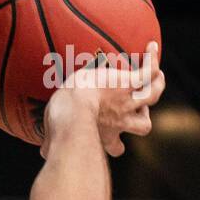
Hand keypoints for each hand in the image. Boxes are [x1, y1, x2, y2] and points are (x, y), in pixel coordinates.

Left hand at [42, 40, 163, 157]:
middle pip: (143, 126)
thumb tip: (42, 152)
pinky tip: (150, 48)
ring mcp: (128, 102)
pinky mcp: (130, 84)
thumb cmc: (60, 123)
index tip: (115, 143)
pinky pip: (150, 71)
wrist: (74, 109)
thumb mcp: (55, 135)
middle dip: (143, 118)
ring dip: (157, 84)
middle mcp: (120, 122)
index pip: (116, 147)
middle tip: (139, 108)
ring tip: (156, 75)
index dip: (117, 144)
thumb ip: (51, 144)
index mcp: (103, 136)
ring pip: (153, 94)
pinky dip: (152, 60)